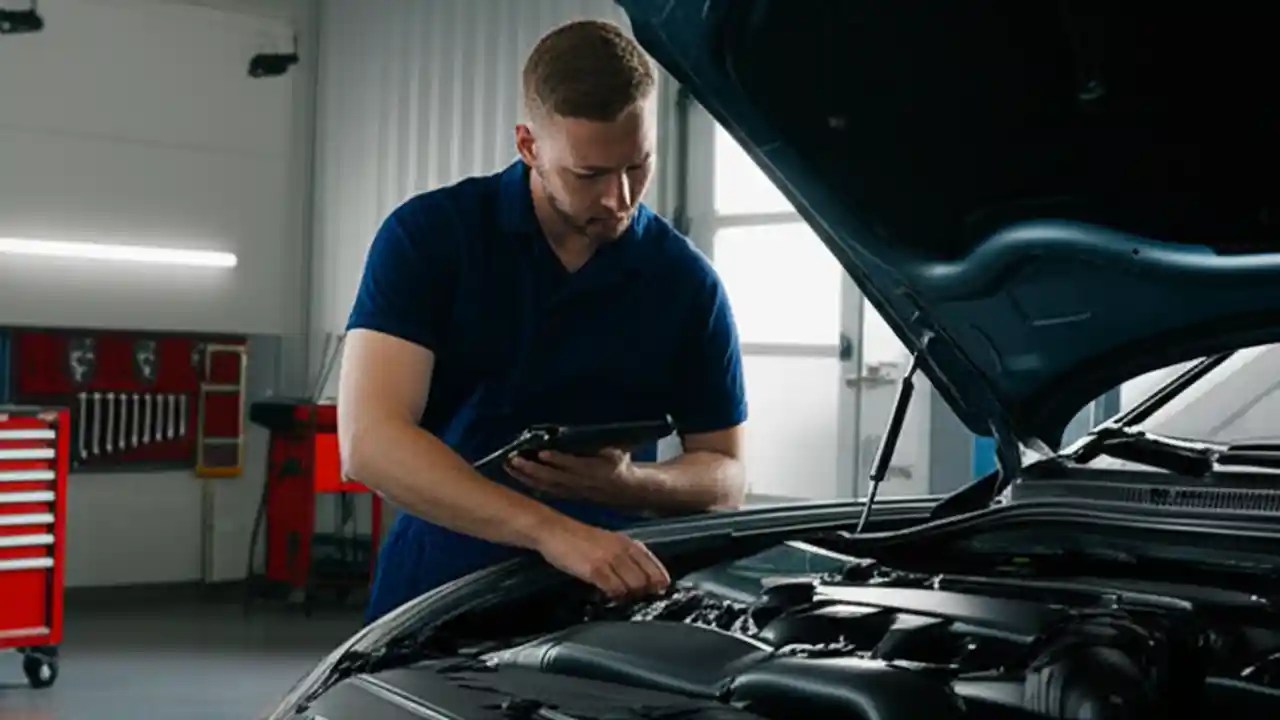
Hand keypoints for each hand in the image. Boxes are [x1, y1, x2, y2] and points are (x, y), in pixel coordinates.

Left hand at [505, 448, 640, 505]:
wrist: (624, 490)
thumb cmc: (619, 463)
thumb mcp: (618, 450)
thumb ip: (605, 442)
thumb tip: (594, 428)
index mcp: (593, 469)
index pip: (572, 465)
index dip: (558, 460)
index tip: (543, 452)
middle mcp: (579, 482)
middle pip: (551, 477)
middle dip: (532, 468)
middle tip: (515, 458)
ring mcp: (570, 490)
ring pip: (544, 485)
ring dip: (525, 476)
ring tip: (509, 465)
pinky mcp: (565, 494)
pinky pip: (544, 490)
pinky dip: (528, 482)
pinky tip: (515, 475)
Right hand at [535, 516, 669, 600]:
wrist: (555, 531)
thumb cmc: (579, 538)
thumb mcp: (608, 541)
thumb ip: (624, 555)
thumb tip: (640, 576)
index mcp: (627, 542)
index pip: (654, 565)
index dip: (660, 581)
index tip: (660, 592)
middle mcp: (623, 550)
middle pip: (647, 579)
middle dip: (645, 593)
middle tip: (638, 600)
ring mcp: (610, 559)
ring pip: (634, 586)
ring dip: (630, 597)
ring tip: (623, 600)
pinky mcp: (595, 569)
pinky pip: (614, 589)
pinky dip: (615, 596)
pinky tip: (609, 597)